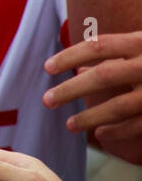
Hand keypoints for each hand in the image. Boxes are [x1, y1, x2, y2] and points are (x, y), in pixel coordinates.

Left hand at [44, 32, 141, 164]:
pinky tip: (101, 134)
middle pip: (104, 76)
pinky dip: (119, 131)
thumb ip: (115, 54)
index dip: (70, 55)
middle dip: (72, 89)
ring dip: (92, 117)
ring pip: (121, 105)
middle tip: (47, 100)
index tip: (47, 67)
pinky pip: (140, 124)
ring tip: (70, 125)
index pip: (98, 45)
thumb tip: (79, 70)